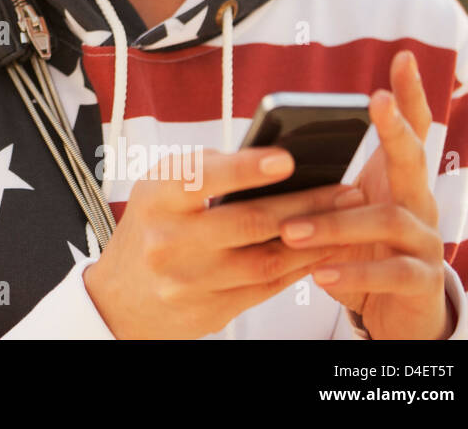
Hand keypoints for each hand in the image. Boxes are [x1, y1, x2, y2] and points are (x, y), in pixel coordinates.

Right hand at [82, 146, 362, 337]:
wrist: (120, 301)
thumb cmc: (150, 230)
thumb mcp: (158, 192)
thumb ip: (201, 171)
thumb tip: (264, 155)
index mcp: (155, 199)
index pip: (200, 179)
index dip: (244, 169)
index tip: (286, 158)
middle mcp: (168, 241)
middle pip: (246, 221)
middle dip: (304, 204)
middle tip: (345, 189)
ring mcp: (189, 281)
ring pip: (266, 259)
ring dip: (315, 239)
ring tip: (347, 219)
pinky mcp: (211, 311)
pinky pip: (268, 287)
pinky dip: (301, 267)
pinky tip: (325, 251)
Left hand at [279, 51, 451, 338]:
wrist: (392, 311)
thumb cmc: (353, 249)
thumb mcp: (333, 211)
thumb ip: (309, 184)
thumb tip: (256, 156)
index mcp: (393, 180)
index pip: (409, 129)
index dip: (408, 95)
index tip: (401, 57)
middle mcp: (417, 202)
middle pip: (413, 158)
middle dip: (395, 128)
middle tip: (375, 100)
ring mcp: (424, 240)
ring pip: (390, 219)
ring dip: (336, 223)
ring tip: (290, 229)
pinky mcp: (420, 281)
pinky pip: (393, 273)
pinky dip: (354, 272)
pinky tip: (319, 272)